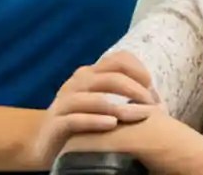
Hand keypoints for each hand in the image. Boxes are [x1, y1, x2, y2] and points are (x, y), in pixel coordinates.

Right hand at [30, 51, 160, 167]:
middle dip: (135, 90)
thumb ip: (125, 95)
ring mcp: (64, 102)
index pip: (119, 59)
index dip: (139, 70)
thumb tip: (156, 98)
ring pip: (94, 98)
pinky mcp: (55, 124)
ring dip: (120, 107)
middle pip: (110, 77)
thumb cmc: (83, 121)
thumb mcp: (104, 104)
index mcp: (90, 73)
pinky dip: (95, 121)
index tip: (152, 87)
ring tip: (140, 116)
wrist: (46, 143)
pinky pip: (75, 119)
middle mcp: (76, 83)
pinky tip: (112, 126)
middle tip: (151, 106)